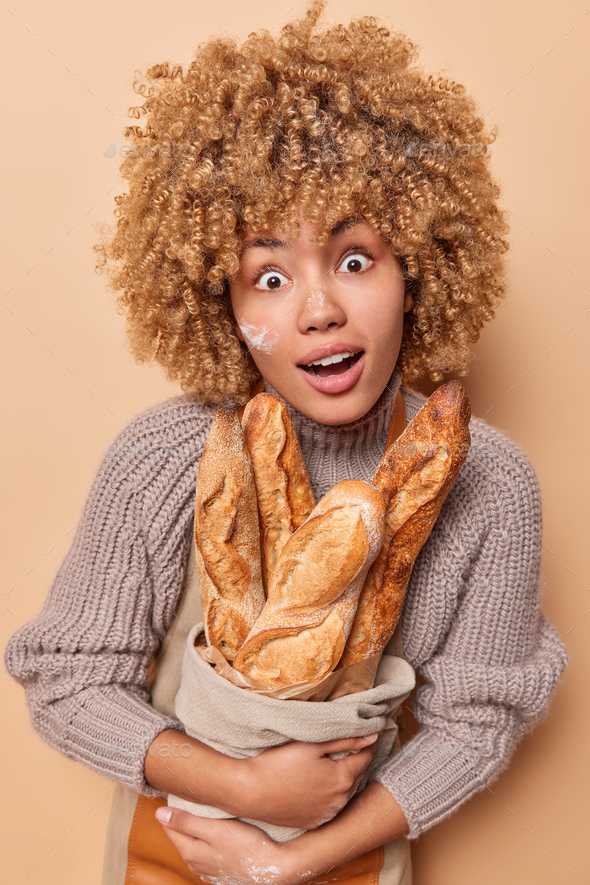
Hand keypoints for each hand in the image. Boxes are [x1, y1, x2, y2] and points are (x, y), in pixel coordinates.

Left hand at [156, 807, 294, 884]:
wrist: (273, 867)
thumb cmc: (245, 845)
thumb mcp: (214, 829)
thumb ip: (186, 822)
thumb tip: (158, 813)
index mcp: (190, 852)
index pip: (170, 827)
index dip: (172, 808)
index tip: (177, 791)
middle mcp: (196, 864)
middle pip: (182, 836)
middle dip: (183, 819)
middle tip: (191, 797)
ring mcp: (209, 870)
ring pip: (195, 845)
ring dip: (196, 830)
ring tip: (204, 812)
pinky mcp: (222, 871)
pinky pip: (208, 853)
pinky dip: (208, 841)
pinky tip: (218, 833)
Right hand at [231, 734, 378, 829]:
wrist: (250, 791)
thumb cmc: (278, 762)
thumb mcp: (312, 745)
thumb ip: (345, 740)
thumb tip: (373, 735)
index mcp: (341, 779)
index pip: (364, 757)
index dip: (365, 743)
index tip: (364, 733)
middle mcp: (338, 801)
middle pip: (357, 776)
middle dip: (356, 760)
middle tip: (351, 745)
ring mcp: (325, 815)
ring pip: (344, 793)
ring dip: (344, 779)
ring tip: (335, 763)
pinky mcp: (312, 823)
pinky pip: (330, 806)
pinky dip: (330, 795)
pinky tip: (320, 784)